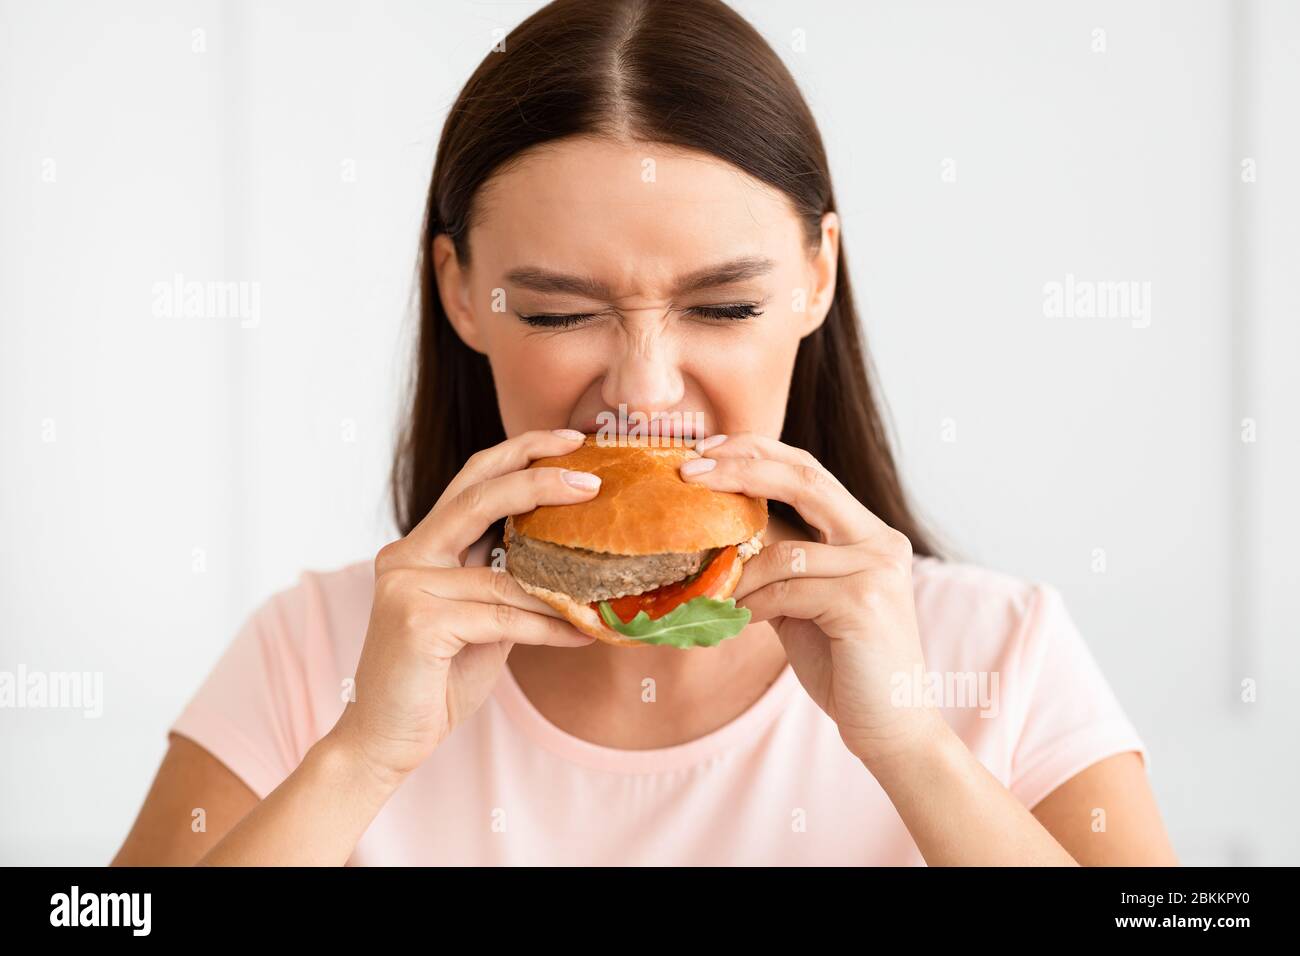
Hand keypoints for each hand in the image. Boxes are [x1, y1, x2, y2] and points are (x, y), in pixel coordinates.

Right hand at [329, 429, 597, 787]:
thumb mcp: (482, 620)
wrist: (384, 740)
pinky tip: (581, 636)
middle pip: (479, 496)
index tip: (571, 440)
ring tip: (607, 592)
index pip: (473, 480)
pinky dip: (546, 627)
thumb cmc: (437, 680)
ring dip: (561, 588)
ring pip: (503, 573)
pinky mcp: (415, 619)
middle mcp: (405, 554)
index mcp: (420, 546)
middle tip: (593, 479)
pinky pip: (502, 615)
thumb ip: (508, 583)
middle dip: (540, 478)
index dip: (521, 452)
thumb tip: (573, 559)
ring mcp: (406, 584)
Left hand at [680, 433, 944, 768]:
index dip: (755, 452)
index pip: (808, 469)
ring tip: (719, 599)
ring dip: (740, 576)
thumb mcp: (802, 599)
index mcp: (866, 531)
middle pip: (804, 477)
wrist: (891, 726)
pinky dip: (753, 606)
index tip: (703, 452)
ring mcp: (876, 568)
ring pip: (784, 550)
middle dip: (740, 468)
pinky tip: (741, 622)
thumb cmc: (843, 663)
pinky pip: (786, 591)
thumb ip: (776, 562)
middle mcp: (879, 540)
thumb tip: (716, 528)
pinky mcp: (864, 601)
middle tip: (688, 471)